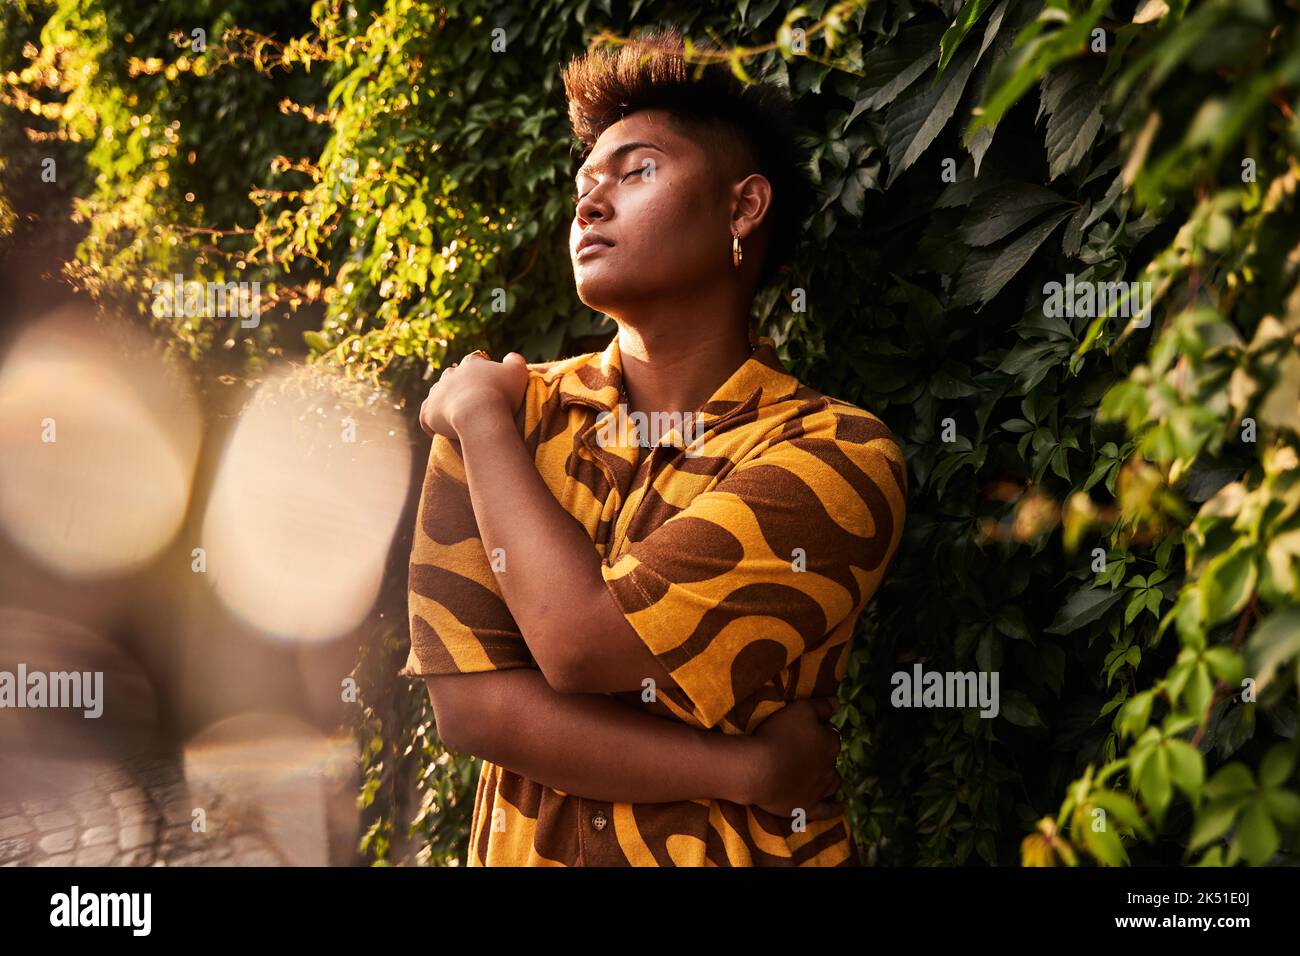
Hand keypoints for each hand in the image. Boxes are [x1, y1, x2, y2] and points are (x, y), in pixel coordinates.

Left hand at [419, 350, 528, 439]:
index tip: (490, 383)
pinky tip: (441, 431)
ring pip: (439, 394)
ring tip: (459, 417)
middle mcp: (450, 373)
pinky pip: (426, 416)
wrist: (479, 415)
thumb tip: (509, 357)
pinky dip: (432, 422)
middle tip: (476, 403)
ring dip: (447, 402)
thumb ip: (515, 360)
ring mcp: (436, 392)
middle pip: (454, 377)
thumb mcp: (518, 372)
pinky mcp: (427, 411)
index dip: (483, 371)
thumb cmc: (501, 394)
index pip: (475, 361)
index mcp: (471, 363)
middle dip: (462, 386)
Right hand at [748, 696, 844, 821]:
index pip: (831, 734)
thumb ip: (822, 705)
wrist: (758, 769)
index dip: (821, 731)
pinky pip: (827, 810)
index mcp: (829, 743)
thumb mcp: (801, 709)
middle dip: (824, 754)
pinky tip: (842, 808)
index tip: (809, 730)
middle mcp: (829, 767)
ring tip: (826, 774)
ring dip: (831, 777)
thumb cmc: (778, 735)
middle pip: (831, 758)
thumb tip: (838, 703)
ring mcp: (819, 790)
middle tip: (808, 750)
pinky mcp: (807, 807)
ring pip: (833, 782)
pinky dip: (835, 809)